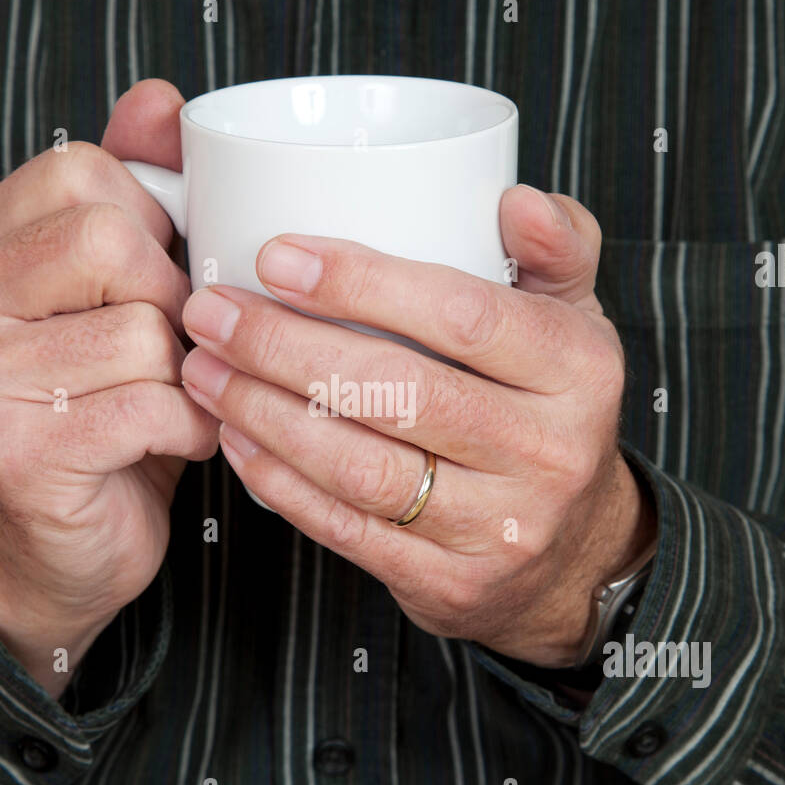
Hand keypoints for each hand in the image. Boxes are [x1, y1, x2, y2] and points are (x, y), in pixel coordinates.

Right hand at [0, 80, 217, 694]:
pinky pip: (154, 407)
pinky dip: (191, 430)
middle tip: (174, 347)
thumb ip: (133, 190)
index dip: (156, 222)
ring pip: (145, 332)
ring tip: (172, 399)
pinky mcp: (18, 450)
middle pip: (114, 242)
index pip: (86, 170)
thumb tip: (159, 100)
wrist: (62, 545)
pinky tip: (174, 442)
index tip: (160, 274)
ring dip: (190, 375)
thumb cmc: (104, 406)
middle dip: (174, 300)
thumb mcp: (116, 290)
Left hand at [180, 185, 654, 667]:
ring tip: (205, 370)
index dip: (362, 284)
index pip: (464, 317)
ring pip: (362, 467)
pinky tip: (238, 439)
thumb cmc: (552, 412)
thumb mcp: (576, 323)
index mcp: (579, 370)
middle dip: (286, 348)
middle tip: (212, 314)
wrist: (575, 552)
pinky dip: (281, 484)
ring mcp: (501, 528)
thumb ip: (556, 249)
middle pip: (400, 392)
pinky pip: (349, 531)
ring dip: (267, 415)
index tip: (277, 256)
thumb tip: (514, 199)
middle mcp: (548, 452)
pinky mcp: (452, 585)